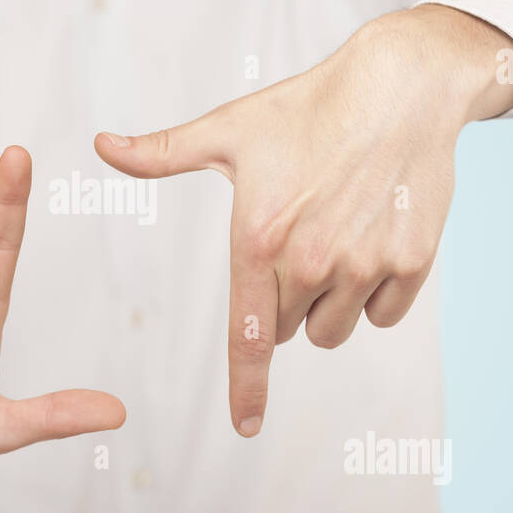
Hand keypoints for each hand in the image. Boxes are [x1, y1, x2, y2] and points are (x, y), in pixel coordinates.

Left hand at [94, 5, 512, 437]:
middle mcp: (310, 262)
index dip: (246, 389)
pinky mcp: (410, 262)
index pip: (246, 338)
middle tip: (296, 243)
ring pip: (335, 329)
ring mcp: (364, 264)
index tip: (246, 427)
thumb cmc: (308, 107)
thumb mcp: (229, 130)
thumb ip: (162, 152)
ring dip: (329, 305)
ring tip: (336, 240)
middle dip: (284, 305)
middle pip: (286, 331)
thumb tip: (102, 147)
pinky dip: (377, 292)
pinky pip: (385, 314)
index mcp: (258, 239)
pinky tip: (373, 239)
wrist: (399, 86)